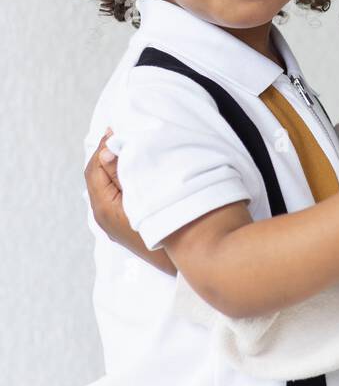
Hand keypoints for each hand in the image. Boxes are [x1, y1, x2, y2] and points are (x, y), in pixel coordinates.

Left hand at [84, 129, 175, 275]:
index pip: (94, 170)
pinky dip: (122, 180)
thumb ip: (123, 171)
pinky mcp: (128, 227)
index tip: (113, 130)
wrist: (196, 255)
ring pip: (107, 189)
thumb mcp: (146, 191)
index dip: (102, 147)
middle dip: (107, 156)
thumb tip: (106, 151)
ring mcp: (116, 225)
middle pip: (98, 179)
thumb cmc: (173, 222)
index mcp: (105, 209)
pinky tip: (136, 171)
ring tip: (128, 149)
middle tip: (119, 135)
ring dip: (115, 168)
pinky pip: (117, 197)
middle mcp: (106, 218)